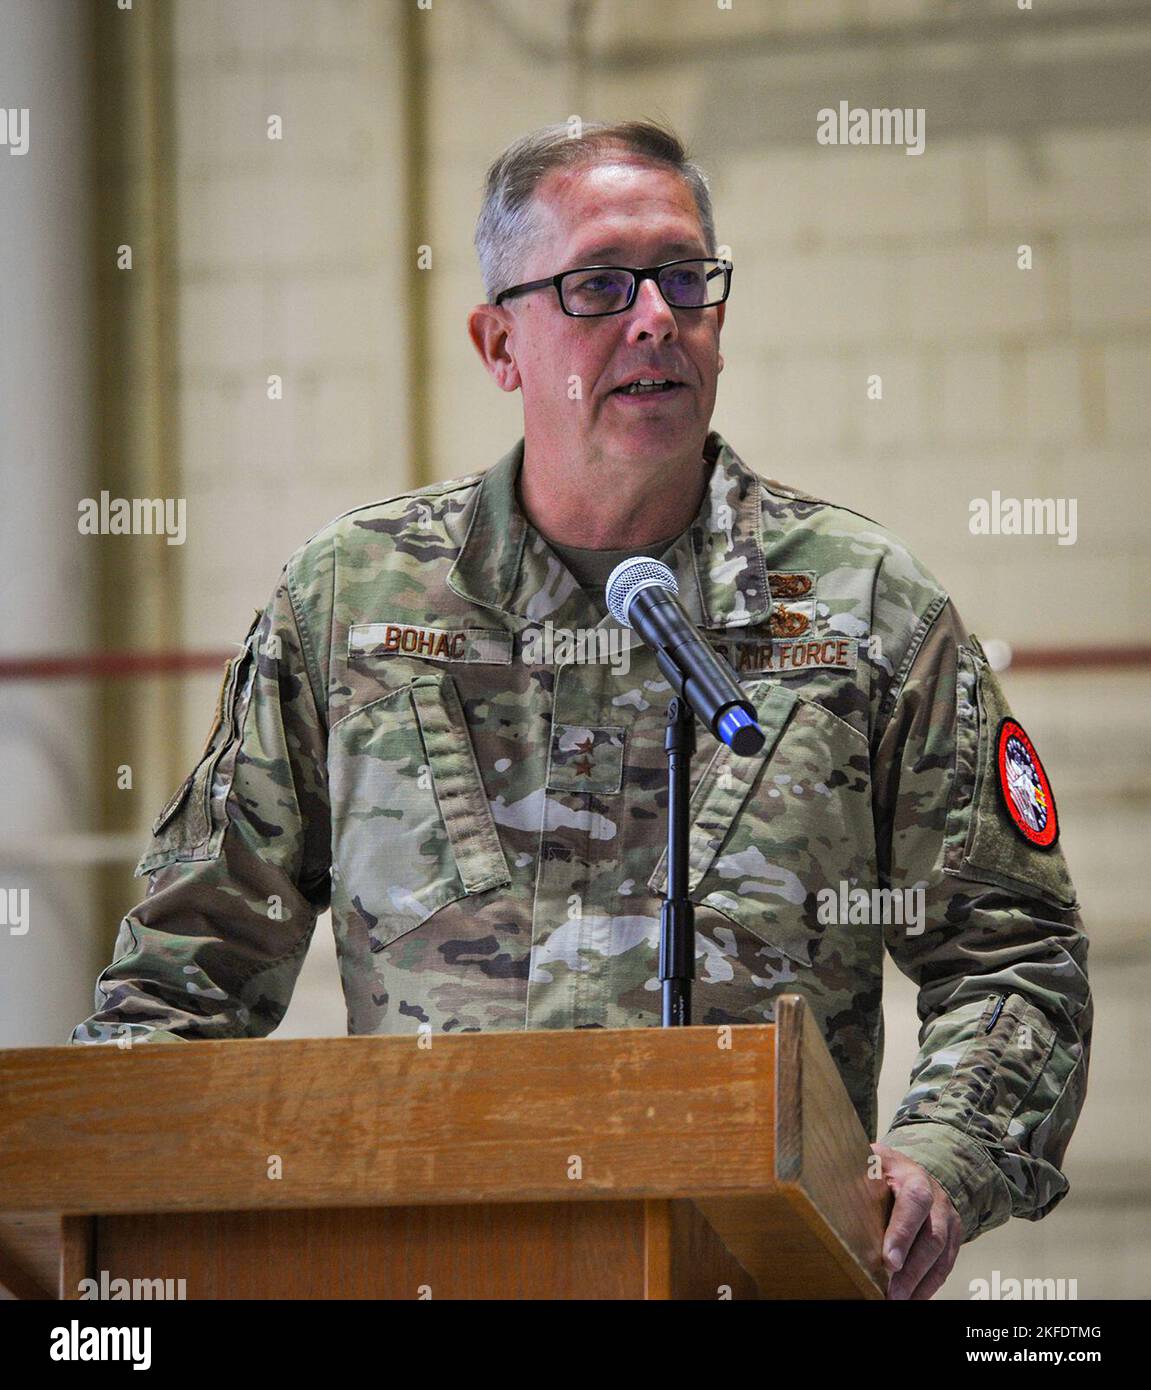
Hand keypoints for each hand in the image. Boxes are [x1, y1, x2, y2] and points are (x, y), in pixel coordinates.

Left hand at [870, 1142, 962, 1299]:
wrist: (913, 1170)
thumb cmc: (882, 1169)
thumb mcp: (870, 1160)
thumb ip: (857, 1170)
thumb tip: (824, 1184)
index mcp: (913, 1176)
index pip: (914, 1202)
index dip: (904, 1232)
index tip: (889, 1261)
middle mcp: (936, 1198)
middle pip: (932, 1236)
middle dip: (913, 1269)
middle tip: (894, 1294)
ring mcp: (947, 1219)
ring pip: (941, 1256)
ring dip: (921, 1283)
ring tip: (900, 1301)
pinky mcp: (952, 1238)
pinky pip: (944, 1266)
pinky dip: (929, 1285)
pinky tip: (913, 1298)